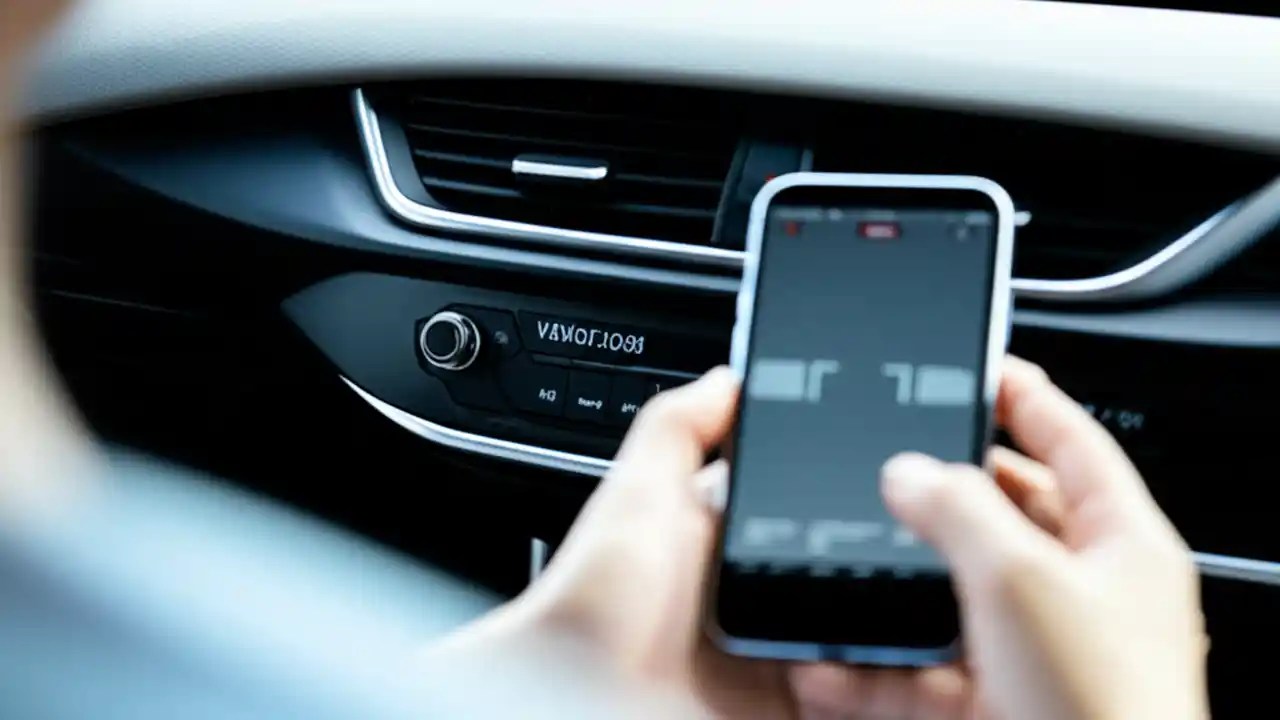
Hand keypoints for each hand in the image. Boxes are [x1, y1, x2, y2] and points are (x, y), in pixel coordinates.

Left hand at [429, 359, 1205, 719]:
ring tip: (953, 607)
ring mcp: (782, 669)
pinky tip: (924, 675)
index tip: (918, 484)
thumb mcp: (635, 492)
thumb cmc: (591, 604)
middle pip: (855, 579)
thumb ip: (680, 427)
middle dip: (902, 565)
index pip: (818, 514)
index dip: (866, 502)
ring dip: (908, 632)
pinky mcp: (796, 715)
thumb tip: (729, 374)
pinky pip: (863, 704)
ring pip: (871, 647)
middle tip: (955, 548)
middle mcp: (761, 607)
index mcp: (732, 549)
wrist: (567, 700)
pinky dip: (892, 692)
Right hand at [792, 357, 1207, 719]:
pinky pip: (920, 673)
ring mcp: (1037, 654)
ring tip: (839, 558)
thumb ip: (958, 508)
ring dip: (891, 585)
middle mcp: (1084, 596)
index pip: (1071, 438)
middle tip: (882, 463)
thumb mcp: (1021, 579)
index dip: (1022, 394)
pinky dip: (871, 669)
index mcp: (1121, 546)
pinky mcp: (994, 707)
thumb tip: (909, 471)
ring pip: (950, 596)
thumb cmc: (1103, 713)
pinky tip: (826, 665)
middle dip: (938, 493)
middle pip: (1003, 515)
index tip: (972, 363)